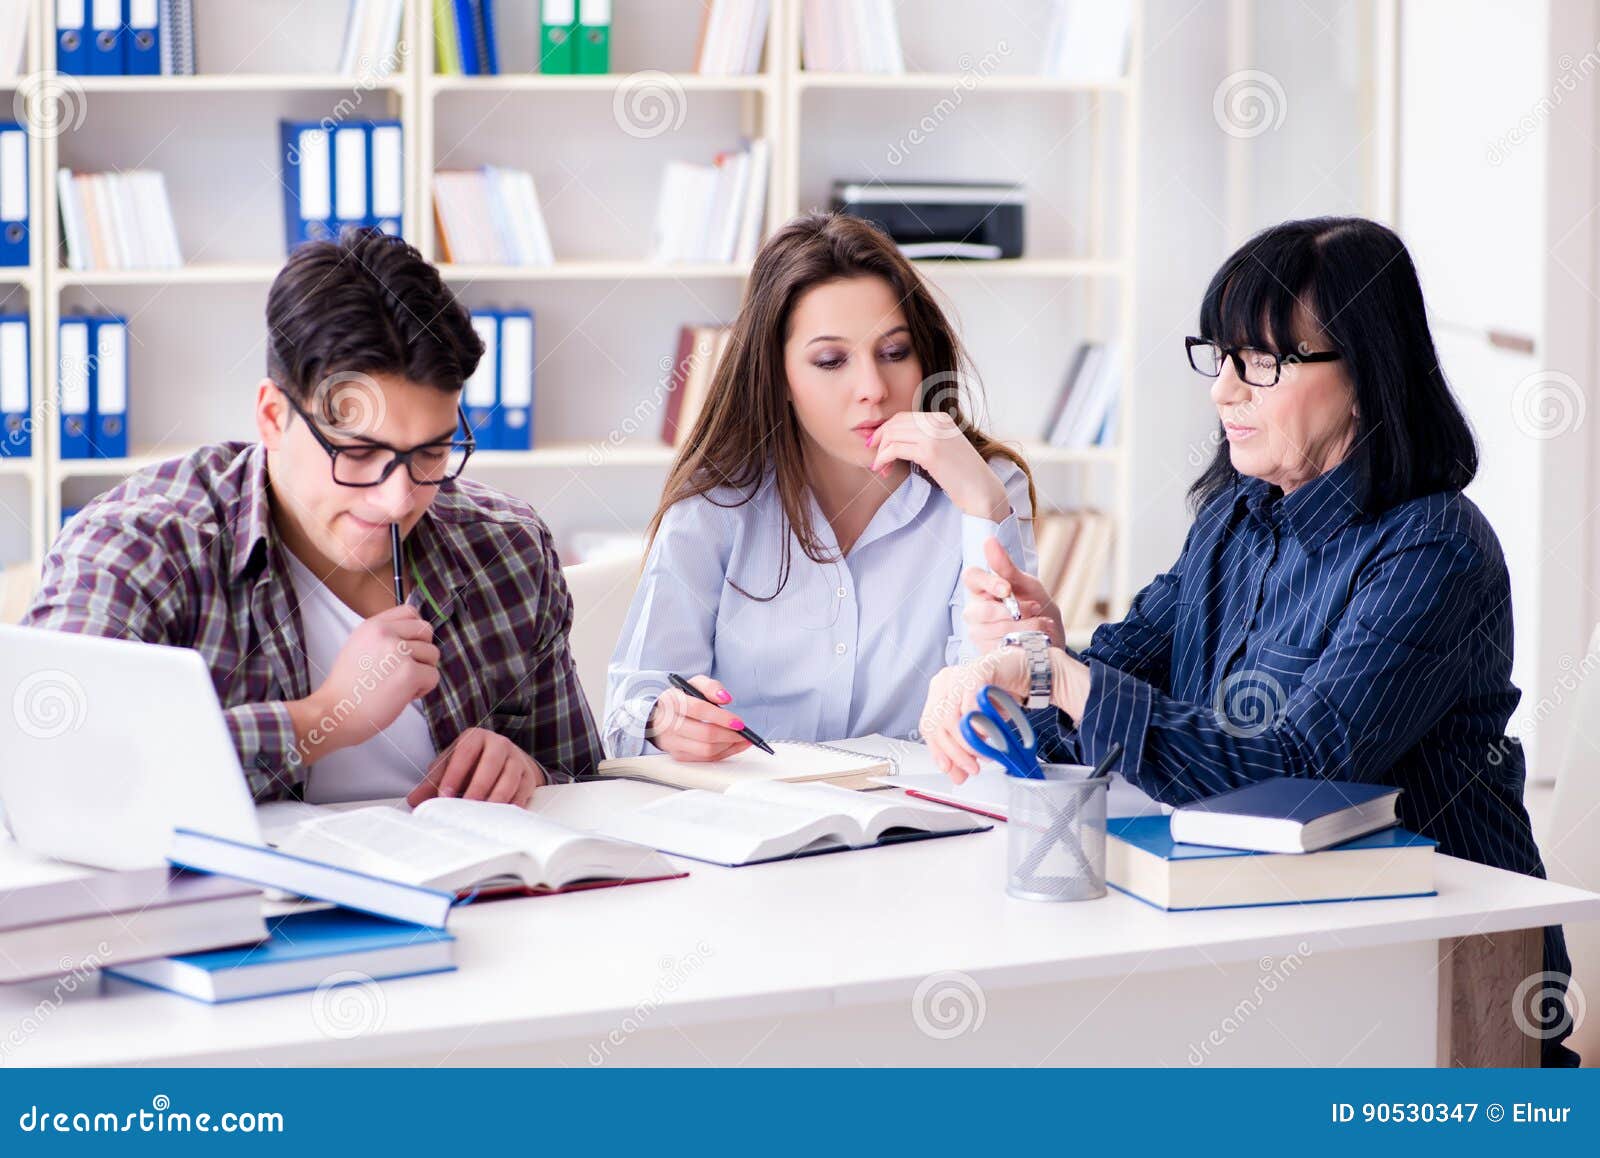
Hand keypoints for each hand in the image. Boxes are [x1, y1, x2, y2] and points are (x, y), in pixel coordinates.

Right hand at [298, 605, 439, 755]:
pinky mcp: (409, 673)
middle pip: (426, 631)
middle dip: (422, 651)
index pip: (410, 611)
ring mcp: (398, 652)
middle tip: (404, 669)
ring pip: (433, 654)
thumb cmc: (348, 687)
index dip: (415, 631)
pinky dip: (423, 689)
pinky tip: (402, 696)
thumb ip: (385, 636)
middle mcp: (386, 633)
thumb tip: (415, 632)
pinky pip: (434, 676)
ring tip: (399, 684)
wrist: (336, 712)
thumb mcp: (359, 646)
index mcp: (373, 625)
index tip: (408, 647)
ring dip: (422, 672)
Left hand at [407, 727, 545, 806]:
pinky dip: (511, 806)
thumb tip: (414, 800)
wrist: (505, 760)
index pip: (465, 752)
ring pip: (510, 779)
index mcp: (477, 737)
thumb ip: (433, 781)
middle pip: (492, 763)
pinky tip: (500, 817)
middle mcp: (499, 744)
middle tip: (466, 806)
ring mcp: (517, 760)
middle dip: (478, 787)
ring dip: (496, 798)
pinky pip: (522, 792)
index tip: (443, 795)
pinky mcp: (528, 777)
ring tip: (483, 815)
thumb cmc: (473, 764)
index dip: (454, 774)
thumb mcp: (451, 765)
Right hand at [645, 675, 751, 762]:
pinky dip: (722, 753)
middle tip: (743, 732)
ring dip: (728, 746)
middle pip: (704, 734)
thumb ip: (711, 686)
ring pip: (706, 750)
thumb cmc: (680, 700)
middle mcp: (669, 724)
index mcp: (672, 702)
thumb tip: (725, 698)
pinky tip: (733, 745)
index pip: (700, 710)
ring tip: (742, 739)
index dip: (722, 717)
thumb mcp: (694, 685)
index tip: (739, 722)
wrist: (658, 715)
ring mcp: (672, 742)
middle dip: (729, 735)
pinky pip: (704, 758)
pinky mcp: (678, 755)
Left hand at [868, 411, 1009, 520]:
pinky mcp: (929, 452)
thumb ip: (927, 438)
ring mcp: (933, 435)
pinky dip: (883, 459)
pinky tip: (883, 469)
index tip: (876, 445)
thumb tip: (899, 440)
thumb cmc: (963, 474)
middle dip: (879, 440)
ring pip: (891, 435)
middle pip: (895, 424)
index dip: (885, 430)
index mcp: (941, 418)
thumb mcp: (946, 447)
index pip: (903, 417)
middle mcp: (937, 422)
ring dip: (880, 452)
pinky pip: (894, 449)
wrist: (981, 489)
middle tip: (874, 458)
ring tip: (880, 468)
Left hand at [918, 649, 1031, 782]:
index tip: (949, 769)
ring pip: (950, 716)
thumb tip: (957, 774)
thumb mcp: (979, 727)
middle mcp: (944, 683)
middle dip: (954, 752)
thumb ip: (965, 749)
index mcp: (938, 694)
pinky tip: (989, 734)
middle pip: (936, 724)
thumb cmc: (998, 697)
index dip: (938, 751)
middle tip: (972, 767)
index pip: (928, 727)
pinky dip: (978, 724)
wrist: (1023, 671)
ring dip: (967, 742)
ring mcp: (958, 675)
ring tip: (985, 754)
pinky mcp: (976, 671)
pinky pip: (971, 702)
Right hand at [963, 536, 1066, 653]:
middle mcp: (974, 611)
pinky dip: (1023, 641)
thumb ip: (1006, 566)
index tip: (1007, 588)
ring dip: (1025, 626)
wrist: (1049, 637)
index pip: (971, 577)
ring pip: (994, 630)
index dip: (988, 582)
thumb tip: (989, 541)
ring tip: (1042, 624)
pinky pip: (1001, 646)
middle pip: (981, 610)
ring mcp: (978, 632)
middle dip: (1013, 611)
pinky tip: (1035, 638)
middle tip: (1035, 608)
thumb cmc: (1034, 606)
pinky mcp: (987, 652)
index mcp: (981, 588)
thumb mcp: (1025, 583)